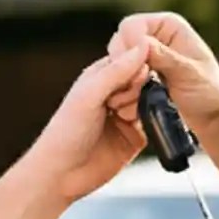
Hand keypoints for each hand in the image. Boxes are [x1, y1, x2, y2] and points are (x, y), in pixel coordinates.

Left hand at [22, 43, 150, 202]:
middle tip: (117, 107)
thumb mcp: (90, 94)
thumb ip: (118, 71)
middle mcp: (116, 94)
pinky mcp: (137, 137)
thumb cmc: (66, 131)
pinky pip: (155, 123)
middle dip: (136, 91)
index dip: (134, 69)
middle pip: (144, 80)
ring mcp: (128, 115)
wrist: (63, 174)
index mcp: (101, 78)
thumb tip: (144, 45)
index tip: (127, 83)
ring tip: (122, 120)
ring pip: (151, 101)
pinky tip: (141, 127)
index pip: (130, 60)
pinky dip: (153, 123)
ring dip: (141, 108)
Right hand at [107, 12, 218, 133]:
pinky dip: (125, 93)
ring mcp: (146, 57)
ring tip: (140, 98)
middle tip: (138, 88)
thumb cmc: (212, 93)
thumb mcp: (189, 73)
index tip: (139, 71)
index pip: (131, 26)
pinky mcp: (141, 76)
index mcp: (168, 25)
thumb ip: (165, 57)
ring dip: (124, 83)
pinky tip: (137, 105)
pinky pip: (121, 80)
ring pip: (117, 64)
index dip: (129, 47)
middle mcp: (155, 36)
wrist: (215, 118)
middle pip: (119, 44)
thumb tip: (140, 43)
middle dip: (124, 67)